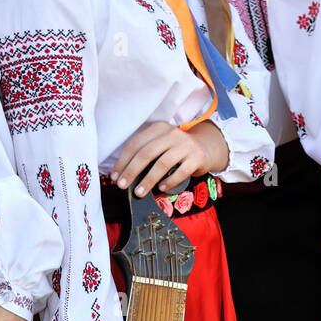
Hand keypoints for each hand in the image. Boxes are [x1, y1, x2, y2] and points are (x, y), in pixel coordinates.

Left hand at [111, 120, 229, 198]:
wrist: (204, 149)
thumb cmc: (175, 152)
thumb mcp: (160, 146)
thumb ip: (145, 155)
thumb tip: (123, 175)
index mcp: (158, 128)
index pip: (136, 144)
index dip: (123, 161)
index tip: (115, 176)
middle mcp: (172, 134)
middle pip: (147, 153)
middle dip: (132, 171)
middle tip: (122, 186)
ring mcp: (185, 145)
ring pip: (163, 163)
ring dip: (148, 180)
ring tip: (139, 192)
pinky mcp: (197, 157)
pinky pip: (181, 172)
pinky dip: (169, 181)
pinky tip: (161, 189)